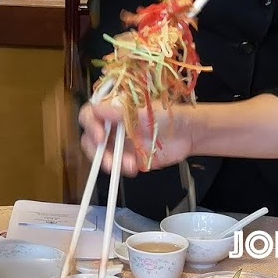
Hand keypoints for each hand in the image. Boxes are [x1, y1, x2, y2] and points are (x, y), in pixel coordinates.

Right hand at [79, 100, 194, 175]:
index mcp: (112, 110)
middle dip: (97, 151)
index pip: (90, 115)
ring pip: (102, 156)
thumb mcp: (143, 110)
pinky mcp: (127, 158)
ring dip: (111, 162)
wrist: (187, 134)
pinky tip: (134, 167)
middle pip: (90, 139)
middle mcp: (112, 127)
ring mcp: (119, 144)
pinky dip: (122, 169)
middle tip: (109, 158)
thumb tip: (99, 108)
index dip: (90, 125)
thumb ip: (120, 111)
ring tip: (129, 164)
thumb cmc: (167, 115)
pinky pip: (117, 167)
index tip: (100, 136)